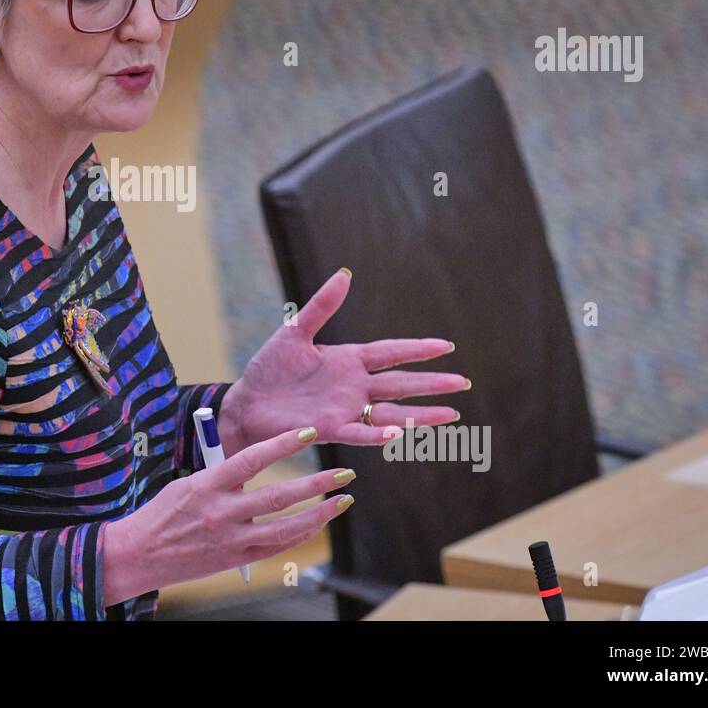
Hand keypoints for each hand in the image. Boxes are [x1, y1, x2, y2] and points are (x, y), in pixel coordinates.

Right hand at [101, 426, 353, 605]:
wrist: (138, 554)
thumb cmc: (160, 515)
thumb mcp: (186, 485)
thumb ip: (220, 475)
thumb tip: (250, 462)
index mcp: (207, 485)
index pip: (252, 458)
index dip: (283, 444)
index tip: (308, 433)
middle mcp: (221, 512)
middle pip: (279, 496)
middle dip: (316, 484)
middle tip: (343, 473)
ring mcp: (231, 538)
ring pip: (285, 526)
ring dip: (319, 513)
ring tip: (341, 501)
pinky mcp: (235, 558)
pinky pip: (276, 546)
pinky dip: (299, 534)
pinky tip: (317, 523)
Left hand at [218, 268, 468, 455]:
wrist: (244, 402)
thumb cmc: (268, 370)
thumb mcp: (294, 332)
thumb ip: (321, 306)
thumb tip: (345, 275)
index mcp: (348, 361)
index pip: (390, 353)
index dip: (417, 349)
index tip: (446, 346)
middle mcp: (353, 386)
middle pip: (401, 383)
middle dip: (432, 383)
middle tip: (463, 383)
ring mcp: (344, 409)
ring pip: (391, 411)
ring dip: (420, 414)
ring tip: (452, 414)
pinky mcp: (329, 428)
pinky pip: (359, 432)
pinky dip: (377, 433)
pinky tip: (398, 431)